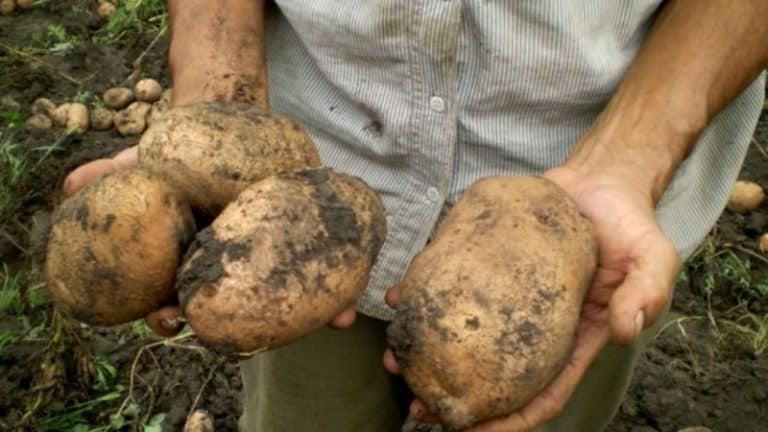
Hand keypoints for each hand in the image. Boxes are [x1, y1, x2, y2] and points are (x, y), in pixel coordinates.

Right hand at [63, 146, 357, 335]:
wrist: (230, 122)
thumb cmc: (182, 152)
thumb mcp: (146, 160)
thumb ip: (112, 176)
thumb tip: (71, 186)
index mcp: (194, 261)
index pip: (179, 298)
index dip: (172, 314)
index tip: (170, 319)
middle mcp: (235, 267)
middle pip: (238, 308)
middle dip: (244, 328)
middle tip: (247, 340)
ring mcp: (272, 255)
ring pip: (287, 294)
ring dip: (312, 314)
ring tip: (337, 322)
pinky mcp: (304, 234)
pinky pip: (322, 261)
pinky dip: (340, 281)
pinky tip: (357, 291)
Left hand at [383, 166, 679, 430]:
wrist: (602, 182)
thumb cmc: (631, 226)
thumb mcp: (652, 260)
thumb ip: (645, 294)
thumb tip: (625, 330)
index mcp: (575, 338)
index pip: (544, 392)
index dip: (512, 419)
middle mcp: (536, 325)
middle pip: (494, 372)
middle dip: (457, 396)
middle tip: (420, 403)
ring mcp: (508, 295)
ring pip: (464, 333)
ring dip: (428, 350)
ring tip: (394, 360)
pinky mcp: (490, 263)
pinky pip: (454, 283)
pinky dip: (424, 293)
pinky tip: (397, 297)